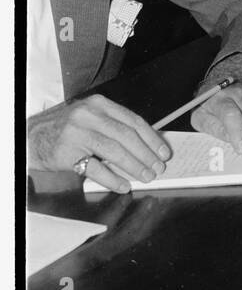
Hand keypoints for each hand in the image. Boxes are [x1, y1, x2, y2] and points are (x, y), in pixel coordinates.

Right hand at [27, 95, 170, 193]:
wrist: (31, 136)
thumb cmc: (65, 128)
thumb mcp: (90, 117)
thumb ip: (114, 125)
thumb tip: (146, 144)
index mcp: (99, 104)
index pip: (133, 120)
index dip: (151, 138)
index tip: (163, 152)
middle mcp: (89, 115)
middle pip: (126, 136)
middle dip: (146, 154)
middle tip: (158, 168)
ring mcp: (77, 133)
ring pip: (114, 151)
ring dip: (134, 167)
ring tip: (146, 177)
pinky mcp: (68, 152)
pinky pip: (95, 168)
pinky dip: (113, 179)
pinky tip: (123, 185)